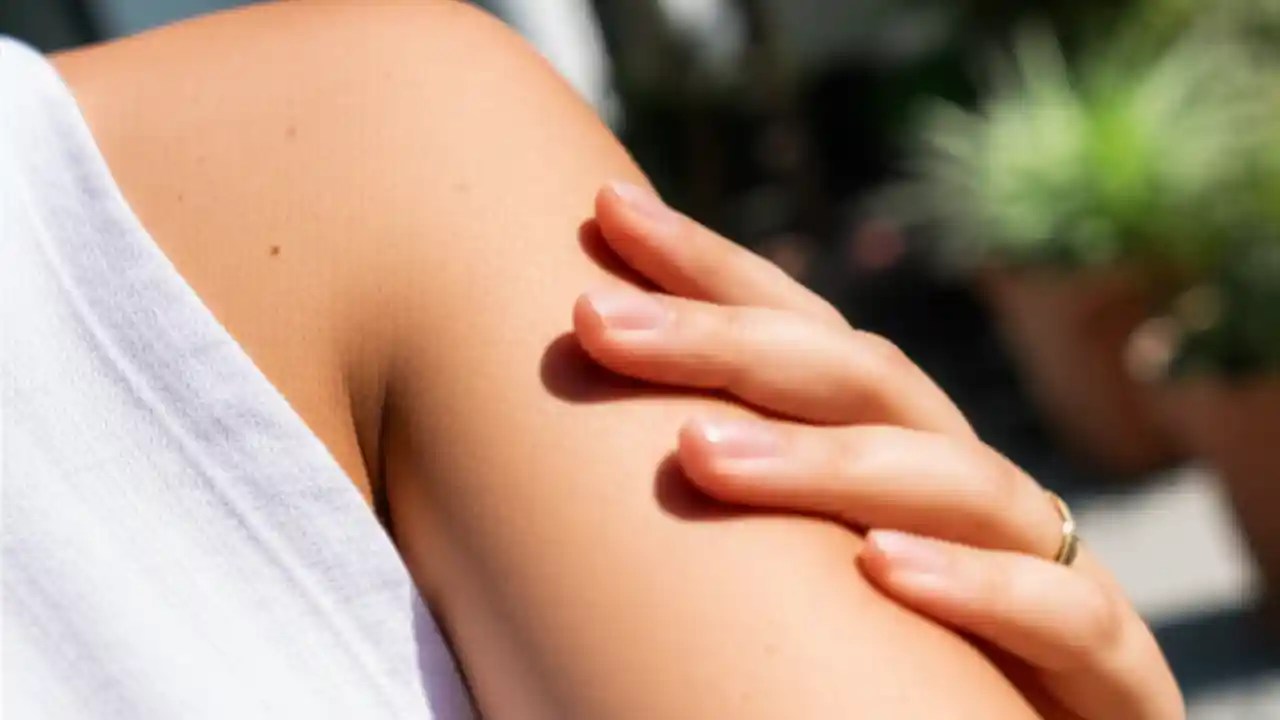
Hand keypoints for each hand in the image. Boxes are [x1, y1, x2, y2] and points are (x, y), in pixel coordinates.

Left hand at [571, 181, 1183, 719]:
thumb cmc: (899, 657)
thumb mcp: (802, 568)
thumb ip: (734, 510)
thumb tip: (586, 461)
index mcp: (888, 448)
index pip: (798, 333)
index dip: (709, 270)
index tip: (608, 209)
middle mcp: (956, 479)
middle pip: (857, 377)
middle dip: (726, 340)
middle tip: (598, 320)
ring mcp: (1035, 557)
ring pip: (948, 477)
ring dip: (822, 460)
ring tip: (698, 454)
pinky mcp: (1104, 662)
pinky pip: (1058, 611)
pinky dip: (974, 584)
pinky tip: (881, 570)